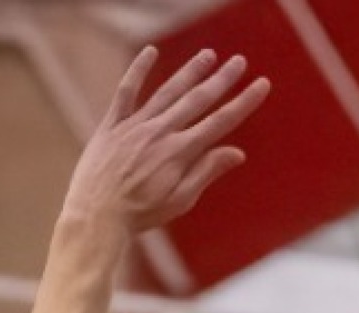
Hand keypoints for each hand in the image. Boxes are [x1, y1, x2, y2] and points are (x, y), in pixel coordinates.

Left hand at [61, 47, 271, 232]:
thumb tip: (237, 152)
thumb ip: (207, 171)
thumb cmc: (140, 214)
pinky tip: (151, 52)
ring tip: (208, 55)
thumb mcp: (180, 200)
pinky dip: (138, 70)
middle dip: (221, 79)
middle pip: (198, 100)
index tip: (262, 84)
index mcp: (180, 152)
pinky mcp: (113, 125)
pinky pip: (127, 92)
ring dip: (190, 72)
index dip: (243, 102)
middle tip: (239, 61)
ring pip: (168, 91)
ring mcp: (136, 126)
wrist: (96, 215)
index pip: (221, 121)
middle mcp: (160, 132)